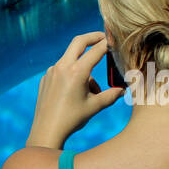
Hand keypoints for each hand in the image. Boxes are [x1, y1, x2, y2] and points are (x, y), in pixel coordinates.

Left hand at [25, 32, 124, 148]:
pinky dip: (72, 74)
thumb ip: (111, 95)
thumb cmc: (71, 119)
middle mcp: (62, 67)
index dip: (108, 43)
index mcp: (76, 72)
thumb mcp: (95, 106)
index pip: (96, 50)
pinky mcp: (45, 79)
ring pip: (71, 59)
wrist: (46, 131)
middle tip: (103, 38)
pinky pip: (61, 70)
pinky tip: (75, 92)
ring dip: (83, 66)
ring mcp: (51, 72)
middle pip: (78, 41)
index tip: (116, 40)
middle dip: (92, 37)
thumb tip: (123, 90)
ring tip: (92, 90)